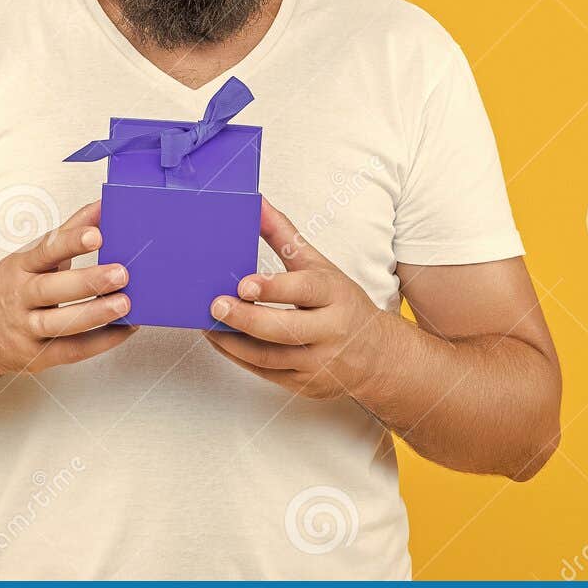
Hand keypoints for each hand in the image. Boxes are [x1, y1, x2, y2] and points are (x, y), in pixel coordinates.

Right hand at [0, 200, 136, 385]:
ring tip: (126, 304)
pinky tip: (125, 329)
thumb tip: (102, 206)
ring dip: (95, 314)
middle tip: (121, 273)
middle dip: (88, 281)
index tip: (97, 234)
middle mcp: (19, 298)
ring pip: (60, 324)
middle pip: (51, 289)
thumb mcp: (29, 258)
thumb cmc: (10, 288)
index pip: (44, 251)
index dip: (70, 242)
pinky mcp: (37, 357)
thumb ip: (67, 233)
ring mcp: (25, 329)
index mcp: (19, 267)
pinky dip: (101, 341)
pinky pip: (72, 350)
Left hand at [204, 198, 393, 399]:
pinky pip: (265, 373)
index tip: (244, 283)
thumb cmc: (344, 304)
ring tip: (208, 324)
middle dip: (245, 319)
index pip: (305, 290)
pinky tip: (222, 340)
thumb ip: (286, 236)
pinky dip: (239, 357)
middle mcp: (330, 331)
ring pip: (269, 357)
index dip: (274, 287)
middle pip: (283, 329)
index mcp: (335, 295)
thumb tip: (257, 204)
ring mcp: (317, 363)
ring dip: (233, 341)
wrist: (378, 357)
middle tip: (215, 306)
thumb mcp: (321, 267)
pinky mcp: (303, 384)